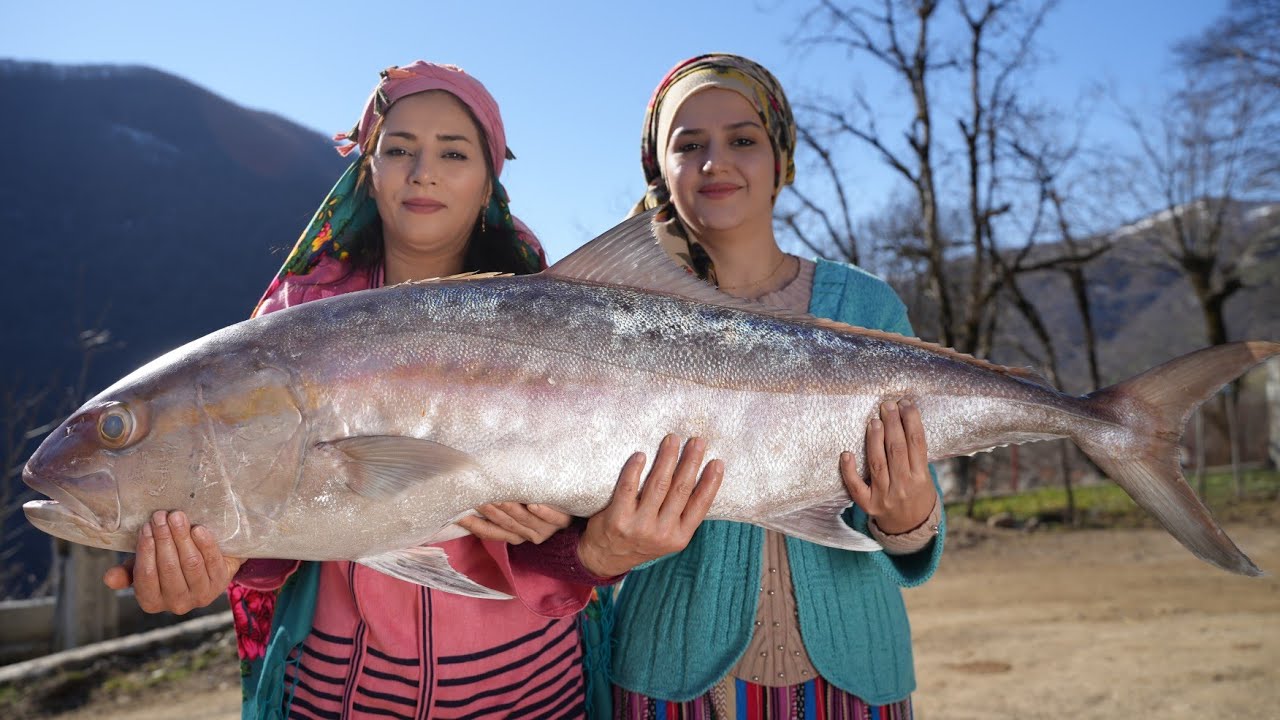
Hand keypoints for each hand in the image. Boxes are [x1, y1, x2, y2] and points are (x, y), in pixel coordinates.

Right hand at [102, 510, 243, 614]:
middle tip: (160, 516)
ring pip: (191, 563)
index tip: (146, 527)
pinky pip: (212, 560)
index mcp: (152, 602)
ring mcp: (201, 595)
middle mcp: (177, 604)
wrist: (208, 562)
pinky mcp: (221, 583)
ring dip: (182, 537)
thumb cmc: (170, 563)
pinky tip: (198, 529)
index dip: (146, 550)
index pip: (146, 576)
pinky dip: (205, 543)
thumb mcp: (147, 567)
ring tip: (176, 516)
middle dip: (164, 538)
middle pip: (169, 567)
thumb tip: (109, 578)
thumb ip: (129, 571)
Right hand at [457, 503, 572, 544]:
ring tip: (499, 496)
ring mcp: (546, 528)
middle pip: (506, 524)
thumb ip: (496, 505)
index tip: (459, 514)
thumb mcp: (515, 507)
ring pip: (525, 520)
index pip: (491, 532)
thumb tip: (468, 496)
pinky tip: (533, 503)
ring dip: (511, 509)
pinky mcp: (563, 520)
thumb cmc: (539, 503)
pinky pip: (552, 518)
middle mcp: (529, 534)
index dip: (475, 525)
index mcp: (516, 534)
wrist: (574, 511)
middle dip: (490, 511)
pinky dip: (543, 511)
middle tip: (476, 496)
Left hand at [577, 434, 724, 577]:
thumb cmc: (641, 538)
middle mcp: (662, 533)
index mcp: (680, 537)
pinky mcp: (617, 520)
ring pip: (658, 485)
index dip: (710, 483)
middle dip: (690, 462)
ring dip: (667, 458)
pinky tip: (640, 455)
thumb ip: (680, 514)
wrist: (605, 557)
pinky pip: (628, 488)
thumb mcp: (667, 535)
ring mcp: (639, 527)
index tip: (717, 462)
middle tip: (697, 441)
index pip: (700, 505)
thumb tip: (698, 475)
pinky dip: (635, 469)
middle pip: (680, 490)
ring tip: (672, 439)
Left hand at [842, 399, 936, 533]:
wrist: (910, 528)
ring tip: (874, 421)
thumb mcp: (924, 476)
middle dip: (893, 424)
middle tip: (888, 405)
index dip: (912, 421)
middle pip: (897, 450)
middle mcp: (903, 486)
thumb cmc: (917, 495)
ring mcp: (884, 496)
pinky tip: (846, 453)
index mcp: (921, 477)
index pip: (917, 443)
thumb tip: (904, 419)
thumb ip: (915, 455)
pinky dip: (849, 471)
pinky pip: (856, 486)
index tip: (906, 404)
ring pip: (878, 463)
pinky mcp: (868, 505)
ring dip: (875, 440)